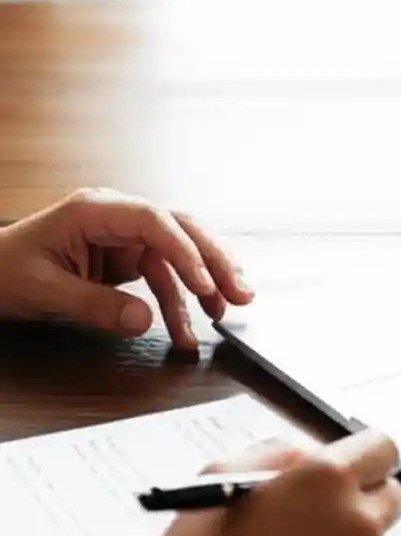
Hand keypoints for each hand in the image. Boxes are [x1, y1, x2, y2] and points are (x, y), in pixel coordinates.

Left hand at [0, 188, 252, 348]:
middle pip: (182, 229)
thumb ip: (94, 306)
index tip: (205, 285)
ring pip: (181, 253)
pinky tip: (192, 325)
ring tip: (228, 311)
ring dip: (207, 283)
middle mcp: (117, 216)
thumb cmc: (3, 272)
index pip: (155, 221)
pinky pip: (164, 276)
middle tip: (242, 292)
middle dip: (215, 261)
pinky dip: (181, 300)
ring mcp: (124, 236)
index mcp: (94, 210)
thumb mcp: (43, 291)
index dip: (186, 252)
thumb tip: (143, 321)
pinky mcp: (127, 257)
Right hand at [30, 432, 400, 535]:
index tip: (354, 465)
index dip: (366, 455)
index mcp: (328, 479)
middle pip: (392, 496)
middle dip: (364, 499)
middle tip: (327, 512)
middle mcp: (357, 523)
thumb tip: (316, 453)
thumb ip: (285, 452)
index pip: (384, 448)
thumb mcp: (227, 473)